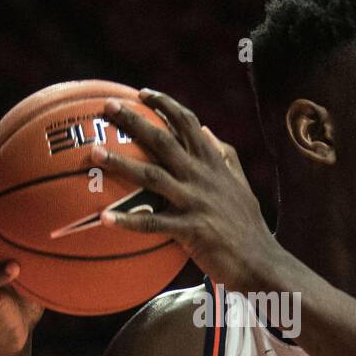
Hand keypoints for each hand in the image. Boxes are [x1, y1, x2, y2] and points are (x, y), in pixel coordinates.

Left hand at [88, 89, 286, 292]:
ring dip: (120, 163)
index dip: (165, 105)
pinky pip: (153, 223)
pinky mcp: (190, 229)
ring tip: (94, 153)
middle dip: (134, 120)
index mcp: (214, 163)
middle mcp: (202, 176)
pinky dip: (128, 220)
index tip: (142, 93)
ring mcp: (195, 201)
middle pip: (162, 140)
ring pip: (152, 175)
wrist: (261, 261)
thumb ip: (225, 156)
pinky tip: (104, 218)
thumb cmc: (247, 224)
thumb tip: (207, 131)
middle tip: (108, 106)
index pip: (188, 123)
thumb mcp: (241, 183)